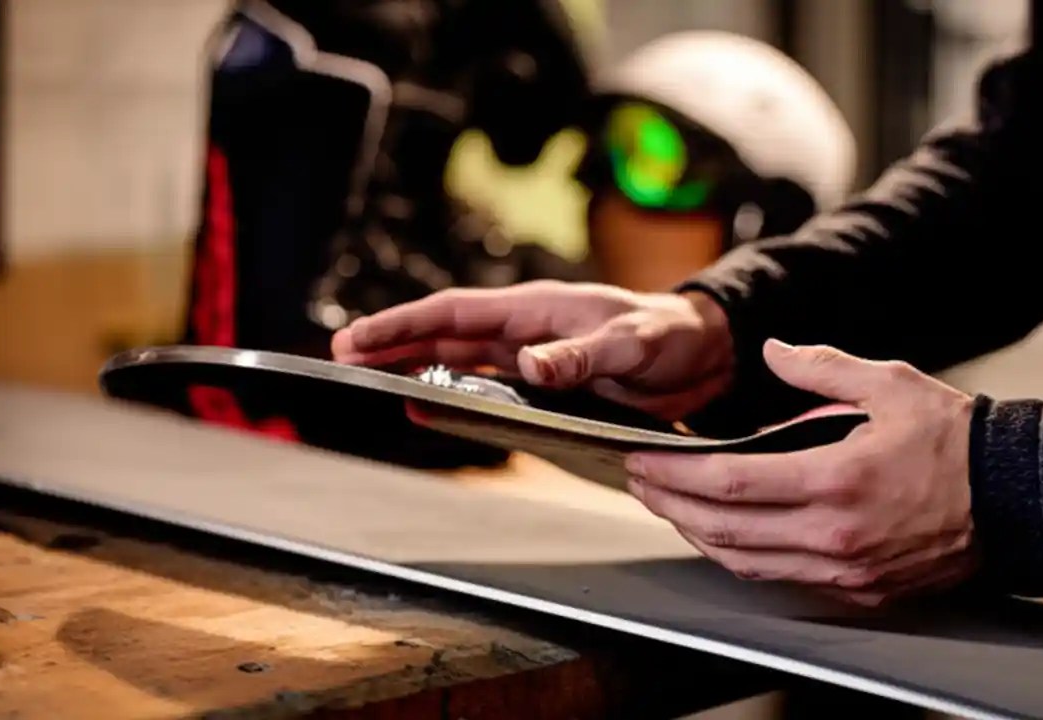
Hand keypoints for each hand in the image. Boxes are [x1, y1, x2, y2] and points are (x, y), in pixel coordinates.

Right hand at [332, 280, 735, 419]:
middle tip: (341, 358)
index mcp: (536, 307)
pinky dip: (453, 393)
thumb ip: (582, 356)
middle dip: (392, 343)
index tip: (357, 338)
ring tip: (369, 380)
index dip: (403, 323)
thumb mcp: (631, 346)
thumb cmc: (669, 336)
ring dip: (415, 367)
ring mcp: (529, 354)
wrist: (702, 353)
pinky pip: (486, 386)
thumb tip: (529, 366)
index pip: (455, 312)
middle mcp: (523, 328)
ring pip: (457, 358)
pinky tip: (426, 405)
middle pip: (443, 333)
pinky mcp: (543, 383)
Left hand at [624, 340, 979, 606]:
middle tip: (638, 481)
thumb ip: (820, 367)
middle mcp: (836, 533)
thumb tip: (770, 349)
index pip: (730, 485)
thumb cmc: (955, 438)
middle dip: (669, 505)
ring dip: (697, 534)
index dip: (675, 475)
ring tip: (668, 504)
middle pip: (724, 529)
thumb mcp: (888, 383)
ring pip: (745, 562)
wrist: (1018, 497)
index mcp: (837, 479)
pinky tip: (721, 533)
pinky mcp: (859, 589)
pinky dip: (740, 556)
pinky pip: (781, 578)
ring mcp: (846, 569)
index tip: (641, 459)